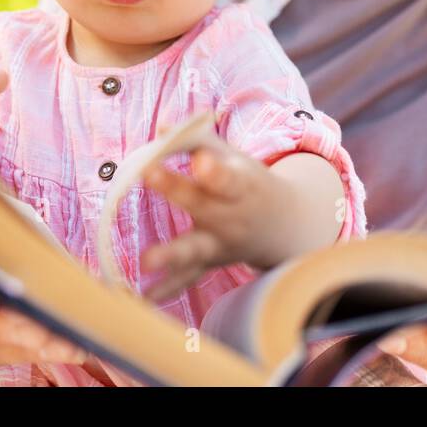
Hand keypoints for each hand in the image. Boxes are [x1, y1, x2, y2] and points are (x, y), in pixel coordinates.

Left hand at [138, 139, 288, 301]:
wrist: (283, 226)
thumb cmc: (248, 182)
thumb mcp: (233, 157)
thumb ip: (198, 140)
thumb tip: (162, 127)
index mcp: (241, 185)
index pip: (226, 177)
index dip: (213, 170)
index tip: (199, 161)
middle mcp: (231, 217)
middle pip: (202, 204)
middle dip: (176, 189)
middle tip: (148, 173)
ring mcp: (220, 244)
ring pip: (195, 249)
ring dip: (170, 255)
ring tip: (145, 261)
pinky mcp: (208, 263)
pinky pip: (187, 277)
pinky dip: (166, 289)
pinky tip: (142, 299)